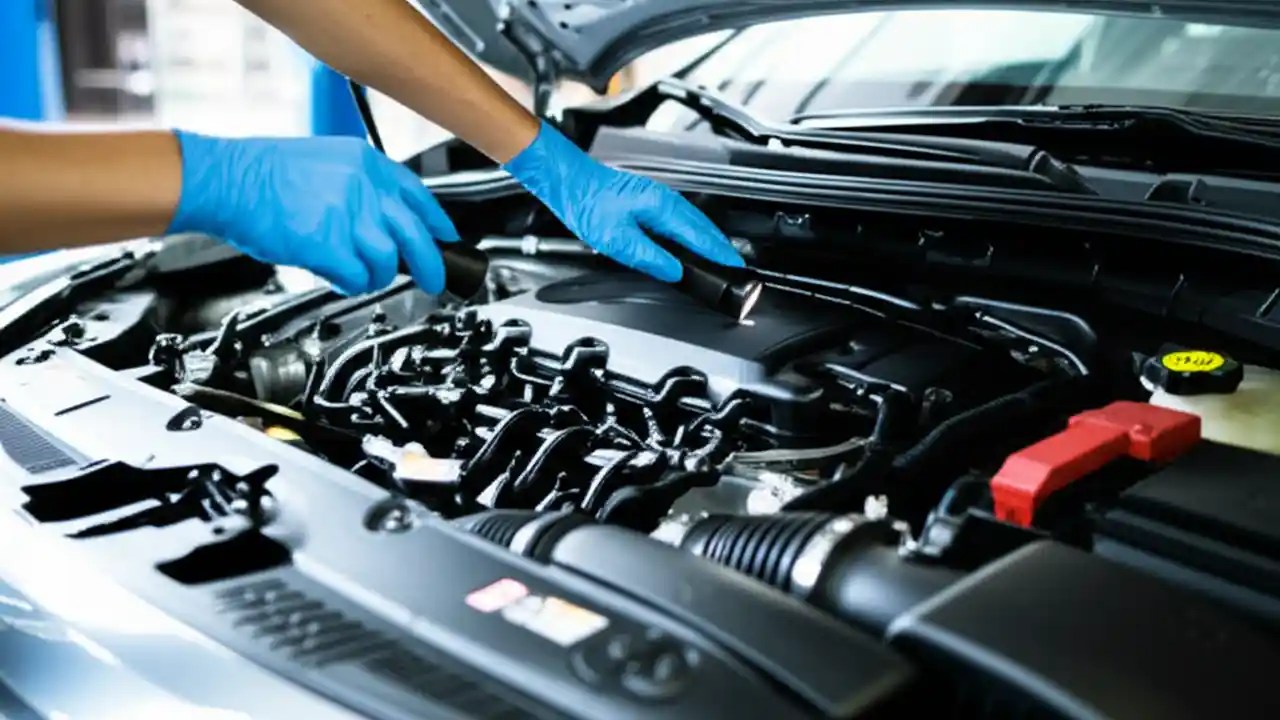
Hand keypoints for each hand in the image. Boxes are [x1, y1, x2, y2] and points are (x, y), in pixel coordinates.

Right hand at [167, 132, 458, 294]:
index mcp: (366, 162)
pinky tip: (339, 277)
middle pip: (417, 236)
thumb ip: (359, 186)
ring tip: (362, 275)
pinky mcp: (328, 245)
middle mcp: (364, 187)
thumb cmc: (263, 172)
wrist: (226, 179)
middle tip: (434, 281)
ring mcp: (348, 217)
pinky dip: (351, 284)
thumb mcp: (325, 161)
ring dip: (379, 276)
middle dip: (432, 266)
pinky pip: (357, 278)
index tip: (446, 238)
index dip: (438, 223)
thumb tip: (383, 219)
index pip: (419, 195)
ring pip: (389, 261)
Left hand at [502, 122, 743, 281]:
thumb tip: (673, 271)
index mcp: (662, 208)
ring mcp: (659, 197)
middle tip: (735, 266)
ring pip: (694, 220)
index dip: (719, 254)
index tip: (733, 267)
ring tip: (720, 256)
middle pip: (703, 226)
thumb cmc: (588, 204)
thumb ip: (650, 258)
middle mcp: (665, 199)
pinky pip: (683, 217)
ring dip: (709, 239)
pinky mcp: (651, 199)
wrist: (570, 182)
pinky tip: (692, 240)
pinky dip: (694, 231)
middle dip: (720, 247)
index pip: (700, 236)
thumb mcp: (617, 241)